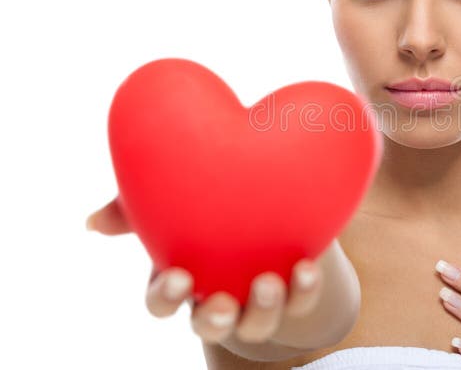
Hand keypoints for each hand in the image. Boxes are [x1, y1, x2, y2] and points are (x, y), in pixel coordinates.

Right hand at [86, 197, 324, 343]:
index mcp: (181, 273)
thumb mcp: (174, 194)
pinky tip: (307, 267)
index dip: (166, 297)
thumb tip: (94, 221)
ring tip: (269, 282)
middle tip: (222, 302)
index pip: (162, 301)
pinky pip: (300, 303)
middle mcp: (217, 295)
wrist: (274, 197)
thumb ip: (136, 203)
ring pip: (255, 324)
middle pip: (207, 325)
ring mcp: (256, 299)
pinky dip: (302, 290)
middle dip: (212, 319)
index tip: (178, 277)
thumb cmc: (208, 195)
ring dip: (262, 309)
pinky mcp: (295, 292)